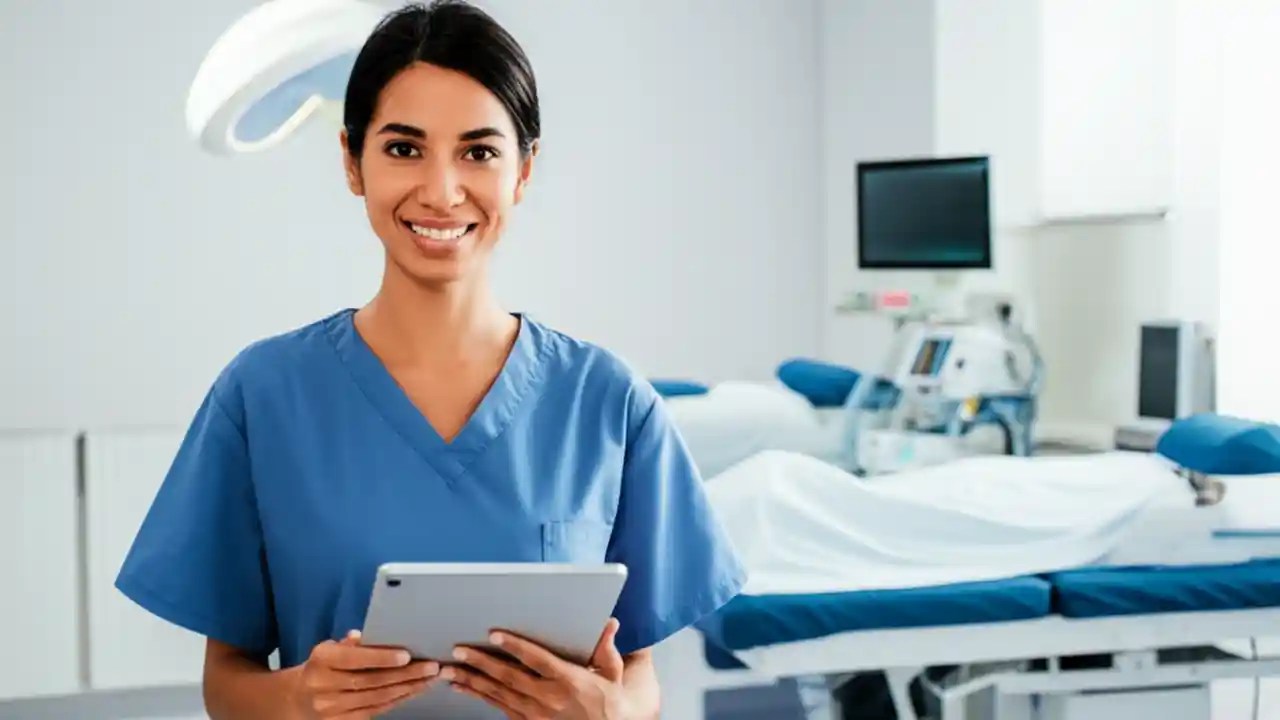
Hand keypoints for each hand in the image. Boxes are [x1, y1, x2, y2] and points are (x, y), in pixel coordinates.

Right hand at [293, 629, 440, 718]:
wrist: (299, 698)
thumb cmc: (323, 666)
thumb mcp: (330, 648)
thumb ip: (349, 644)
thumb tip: (365, 635)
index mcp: (321, 660)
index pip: (354, 659)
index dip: (381, 658)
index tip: (407, 655)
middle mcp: (324, 685)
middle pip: (371, 681)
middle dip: (405, 674)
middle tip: (431, 667)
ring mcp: (332, 708)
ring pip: (377, 698)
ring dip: (408, 688)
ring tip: (429, 679)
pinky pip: (375, 710)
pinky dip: (398, 700)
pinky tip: (414, 691)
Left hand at [444, 618, 627, 719]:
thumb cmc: (607, 700)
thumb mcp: (612, 672)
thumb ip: (606, 648)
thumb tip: (609, 623)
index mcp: (569, 680)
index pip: (536, 660)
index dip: (514, 646)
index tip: (494, 635)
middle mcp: (549, 698)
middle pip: (509, 677)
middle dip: (481, 662)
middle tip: (460, 650)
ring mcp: (536, 714)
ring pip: (498, 694)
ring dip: (472, 681)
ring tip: (450, 670)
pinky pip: (498, 707)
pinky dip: (479, 696)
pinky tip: (463, 687)